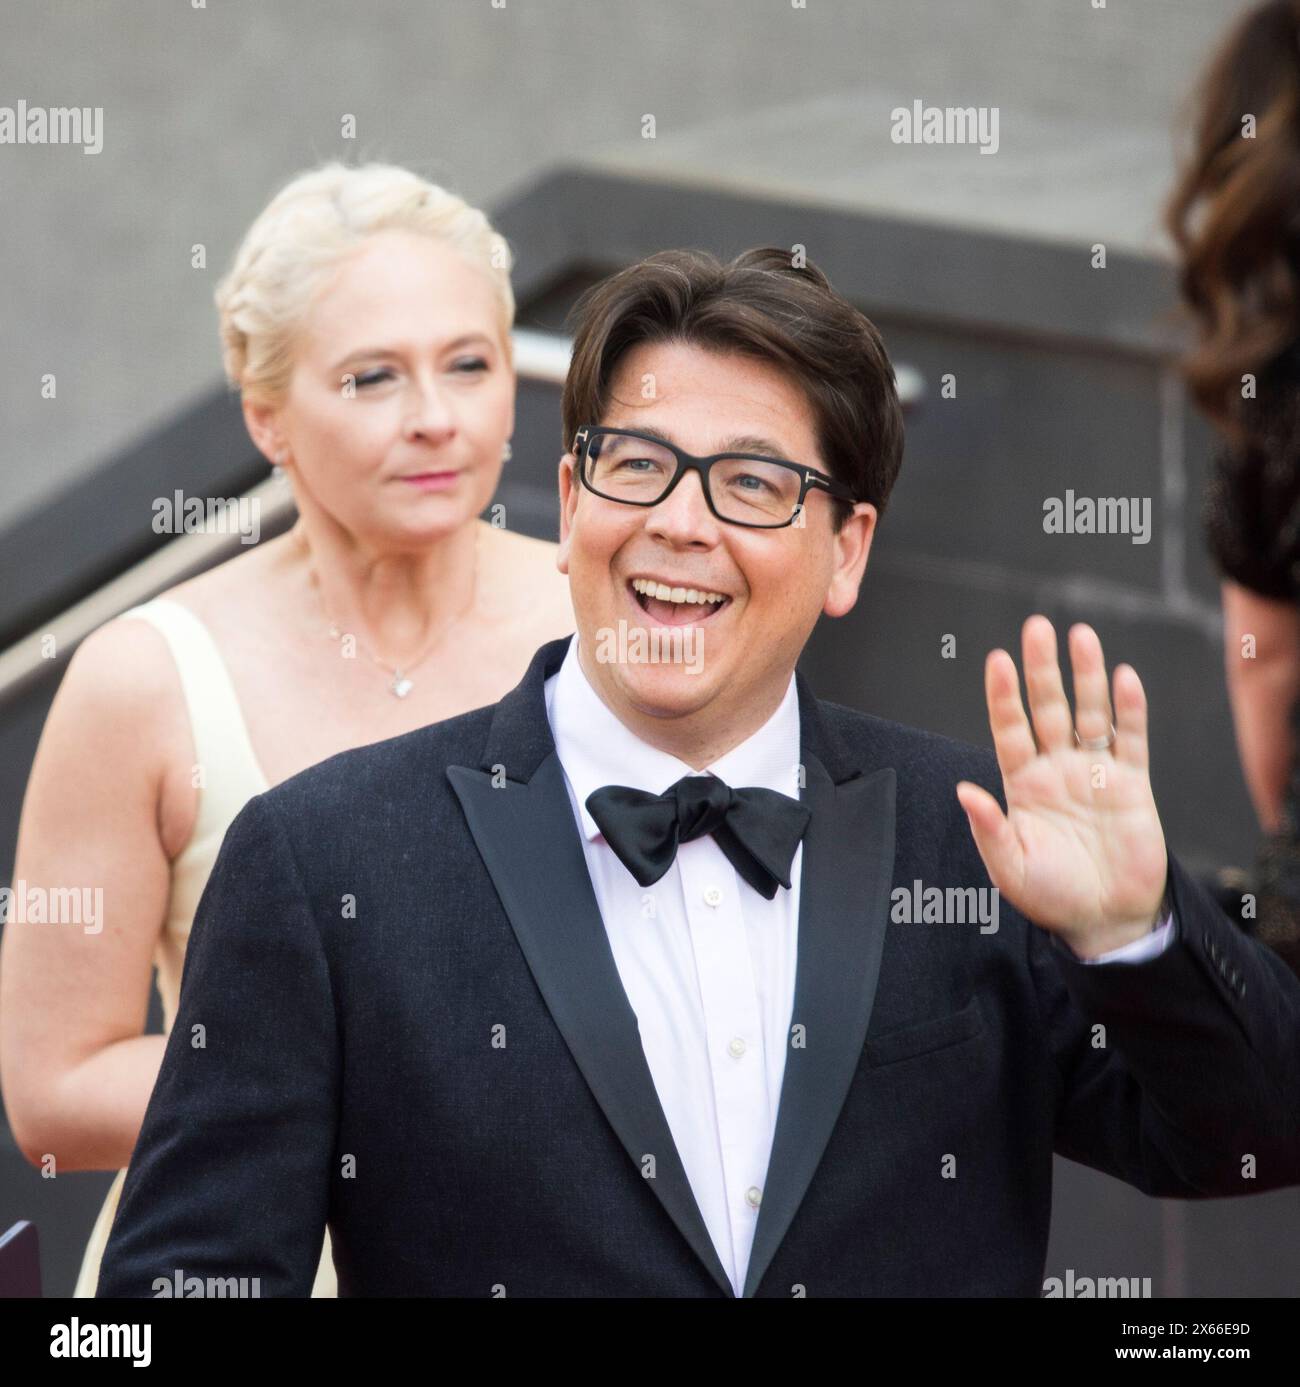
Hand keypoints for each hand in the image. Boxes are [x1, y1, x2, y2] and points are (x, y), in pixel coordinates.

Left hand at [955, 616, 1167, 959]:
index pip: (1010, 729)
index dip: (1004, 697)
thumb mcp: (1010, 868)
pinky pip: (1130, 739)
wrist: (1105, 919)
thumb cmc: (1051, 896)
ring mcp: (1094, 772)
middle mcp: (1056, 769)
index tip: (997, 660)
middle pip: (1049, 708)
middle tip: (1036, 627)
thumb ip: (989, 830)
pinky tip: (1124, 678)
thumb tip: (964, 790)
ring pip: (1090, 713)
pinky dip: (1129, 709)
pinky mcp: (1132, 784)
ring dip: (1086, 675)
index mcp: (1022, 784)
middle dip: (1042, 669)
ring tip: (1080, 635)